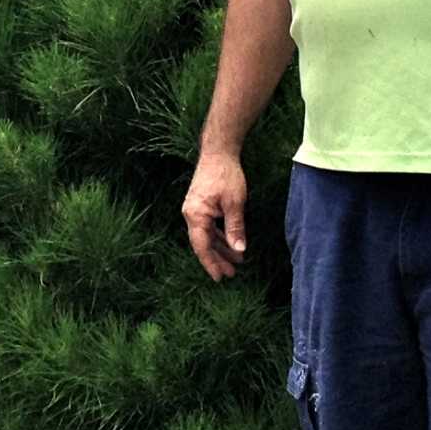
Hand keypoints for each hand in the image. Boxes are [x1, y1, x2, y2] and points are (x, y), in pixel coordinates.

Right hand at [182, 150, 249, 280]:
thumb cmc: (226, 175)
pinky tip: (230, 243)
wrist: (218, 152)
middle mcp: (191, 214)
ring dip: (220, 248)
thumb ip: (235, 228)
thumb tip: (239, 250)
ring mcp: (194, 210)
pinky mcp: (201, 206)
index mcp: (195, 215)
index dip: (211, 263)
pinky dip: (219, 236)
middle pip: (203, 243)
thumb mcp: (234, 203)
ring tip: (236, 261)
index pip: (202, 246)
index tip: (220, 277)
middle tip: (231, 274)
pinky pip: (208, 227)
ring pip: (207, 236)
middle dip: (217, 259)